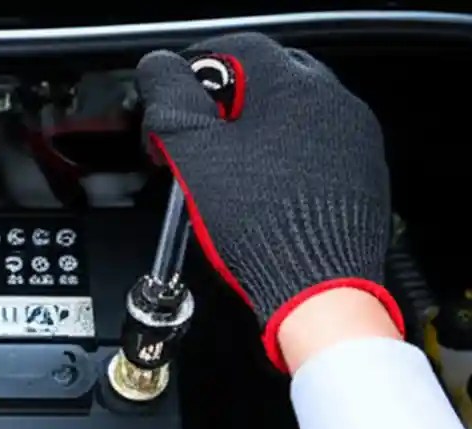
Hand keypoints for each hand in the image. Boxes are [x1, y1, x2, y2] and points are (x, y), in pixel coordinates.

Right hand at [137, 33, 403, 370]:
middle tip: (196, 133)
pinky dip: (285, 157)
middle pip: (269, 77)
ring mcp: (354, 139)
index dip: (196, 66)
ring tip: (226, 168)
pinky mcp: (361, 174)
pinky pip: (317, 148)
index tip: (175, 93)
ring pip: (295, 114)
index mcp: (292, 88)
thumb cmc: (260, 225)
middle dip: (227, 99)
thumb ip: (170, 100)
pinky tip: (261, 190)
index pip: (237, 48)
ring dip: (257, 128)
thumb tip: (158, 69)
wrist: (318, 288)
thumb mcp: (193, 154)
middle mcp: (334, 104)